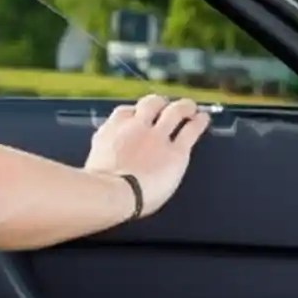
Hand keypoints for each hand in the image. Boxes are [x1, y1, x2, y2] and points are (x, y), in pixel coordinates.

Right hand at [84, 95, 210, 217]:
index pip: (125, 112)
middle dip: (159, 103)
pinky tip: (203, 119)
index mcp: (111, 131)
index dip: (135, 112)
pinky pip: (191, 130)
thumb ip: (105, 153)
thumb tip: (106, 158)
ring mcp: (157, 138)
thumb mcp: (95, 161)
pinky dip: (199, 122)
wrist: (112, 193)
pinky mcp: (176, 152)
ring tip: (190, 106)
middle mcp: (135, 128)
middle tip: (165, 105)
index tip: (139, 115)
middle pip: (150, 104)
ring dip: (184, 106)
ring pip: (174, 111)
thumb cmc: (99, 187)